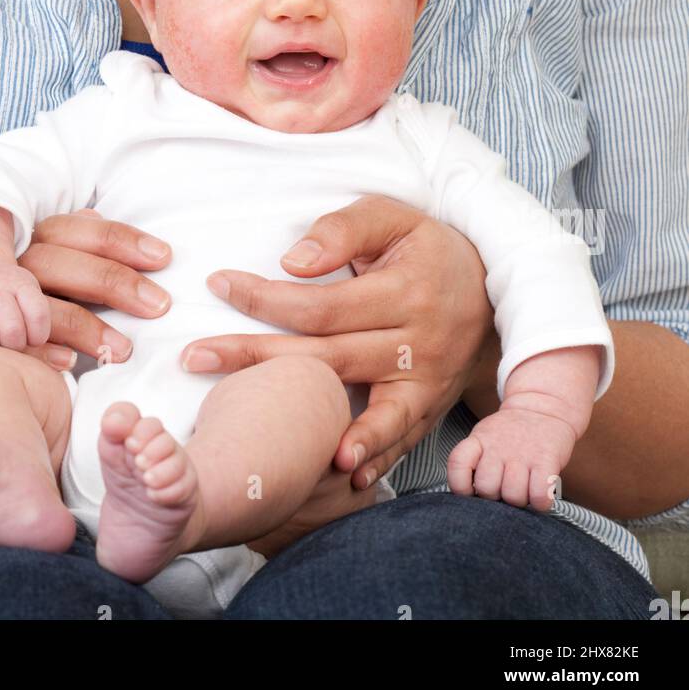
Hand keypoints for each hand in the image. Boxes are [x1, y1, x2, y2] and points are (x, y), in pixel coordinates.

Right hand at [0, 256, 50, 348]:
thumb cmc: (8, 296)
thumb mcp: (30, 300)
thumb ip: (46, 330)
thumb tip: (70, 362)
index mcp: (22, 283)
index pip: (37, 314)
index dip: (38, 335)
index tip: (33, 338)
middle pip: (12, 330)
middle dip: (14, 345)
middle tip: (11, 344)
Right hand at [13, 209, 171, 360]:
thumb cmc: (39, 276)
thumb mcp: (62, 248)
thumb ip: (89, 238)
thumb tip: (126, 234)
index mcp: (43, 236)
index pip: (86, 230)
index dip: (126, 242)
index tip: (164, 257)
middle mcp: (22, 264)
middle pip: (66, 265)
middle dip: (115, 283)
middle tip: (159, 306)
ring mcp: (3, 298)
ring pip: (43, 308)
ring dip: (86, 328)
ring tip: (125, 350)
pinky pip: (14, 344)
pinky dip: (42, 353)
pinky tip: (70, 364)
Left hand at [184, 195, 493, 495]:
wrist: (493, 292)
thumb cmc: (428, 250)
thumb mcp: (394, 218)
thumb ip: (343, 231)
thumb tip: (291, 262)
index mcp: (405, 291)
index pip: (321, 305)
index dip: (265, 298)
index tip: (218, 285)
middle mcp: (417, 343)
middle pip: (326, 357)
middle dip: (255, 357)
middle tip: (195, 355)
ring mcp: (426, 382)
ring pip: (358, 404)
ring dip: (309, 422)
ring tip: (257, 432)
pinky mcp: (429, 407)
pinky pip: (398, 438)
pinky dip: (371, 457)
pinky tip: (337, 471)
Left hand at [446, 406, 576, 511]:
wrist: (544, 409)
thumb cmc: (511, 434)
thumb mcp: (485, 436)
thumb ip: (474, 460)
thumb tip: (470, 495)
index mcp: (479, 440)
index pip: (457, 464)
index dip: (460, 485)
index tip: (471, 492)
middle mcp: (498, 447)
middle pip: (487, 488)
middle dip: (495, 497)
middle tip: (504, 489)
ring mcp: (523, 453)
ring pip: (513, 496)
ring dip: (519, 502)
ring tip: (524, 491)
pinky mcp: (547, 460)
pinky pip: (539, 496)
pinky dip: (540, 503)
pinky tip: (540, 496)